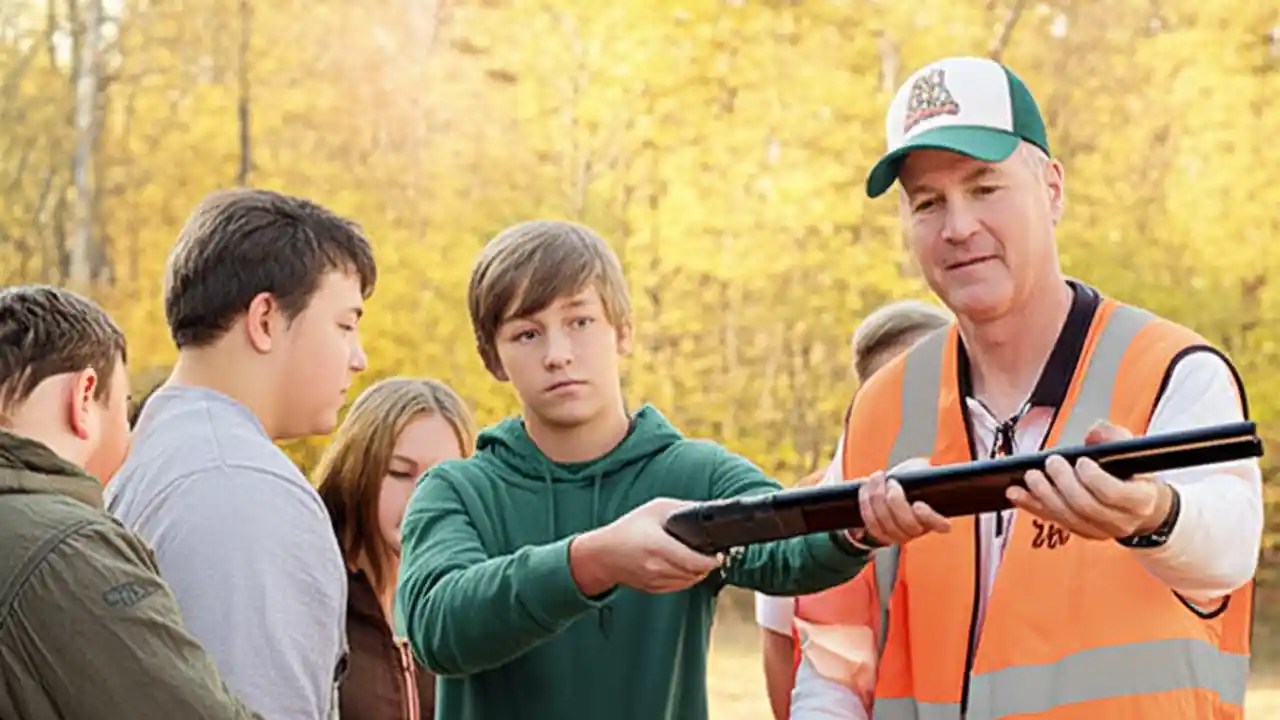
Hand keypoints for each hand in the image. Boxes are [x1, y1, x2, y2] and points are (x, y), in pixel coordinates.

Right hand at [569, 498, 722, 595]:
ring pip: (689, 581)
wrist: (602, 554)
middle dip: (708, 564)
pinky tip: (685, 565)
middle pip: (695, 573)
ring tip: (700, 558)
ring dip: (698, 571)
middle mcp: (657, 567)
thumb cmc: (628, 529)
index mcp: (658, 546)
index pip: (695, 561)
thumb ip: (682, 509)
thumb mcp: (655, 509)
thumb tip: (706, 510)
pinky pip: (679, 585)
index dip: (712, 560)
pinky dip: (686, 577)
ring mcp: (655, 581)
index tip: (720, 553)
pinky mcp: (654, 589)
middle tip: (713, 553)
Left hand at [858, 459, 952, 545]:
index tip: (919, 503)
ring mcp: (899, 535)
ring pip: (885, 524)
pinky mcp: (881, 535)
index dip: (927, 517)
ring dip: (877, 498)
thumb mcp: (920, 472)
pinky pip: (871, 524)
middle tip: (892, 482)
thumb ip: (921, 474)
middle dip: (895, 500)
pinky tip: (865, 487)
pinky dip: (866, 504)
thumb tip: (919, 472)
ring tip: (877, 478)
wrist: (894, 487)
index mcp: (934, 518)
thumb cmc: (910, 478)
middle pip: (907, 523)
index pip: (940, 525)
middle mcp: (918, 530)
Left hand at [1007, 421, 1172, 539]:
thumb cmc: (1134, 475)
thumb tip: (1094, 432)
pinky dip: (1032, 505)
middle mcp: (1120, 520)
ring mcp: (1099, 530)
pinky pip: (1053, 520)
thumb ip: (1115, 437)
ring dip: (1044, 495)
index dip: (1094, 478)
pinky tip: (1016, 493)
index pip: (1114, 494)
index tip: (1081, 461)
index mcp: (1140, 499)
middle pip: (1085, 506)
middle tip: (1052, 463)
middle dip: (1064, 483)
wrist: (1142, 508)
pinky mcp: (1080, 532)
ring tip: (1031, 476)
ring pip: (1067, 517)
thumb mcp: (1133, 453)